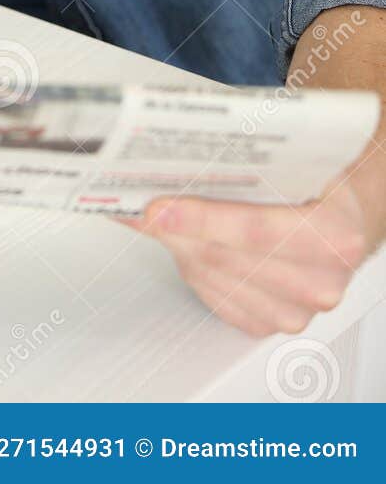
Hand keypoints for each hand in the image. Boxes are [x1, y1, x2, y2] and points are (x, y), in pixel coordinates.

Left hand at [119, 178, 368, 335]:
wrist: (346, 216)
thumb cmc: (321, 183)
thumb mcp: (298, 159)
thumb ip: (246, 159)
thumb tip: (177, 159)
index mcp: (336, 234)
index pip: (254, 230)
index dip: (200, 219)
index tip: (157, 206)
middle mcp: (321, 281)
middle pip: (226, 258)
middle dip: (175, 228)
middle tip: (137, 204)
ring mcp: (297, 310)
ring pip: (214, 278)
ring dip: (178, 246)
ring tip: (152, 216)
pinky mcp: (271, 324)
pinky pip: (215, 298)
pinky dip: (191, 267)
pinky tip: (181, 241)